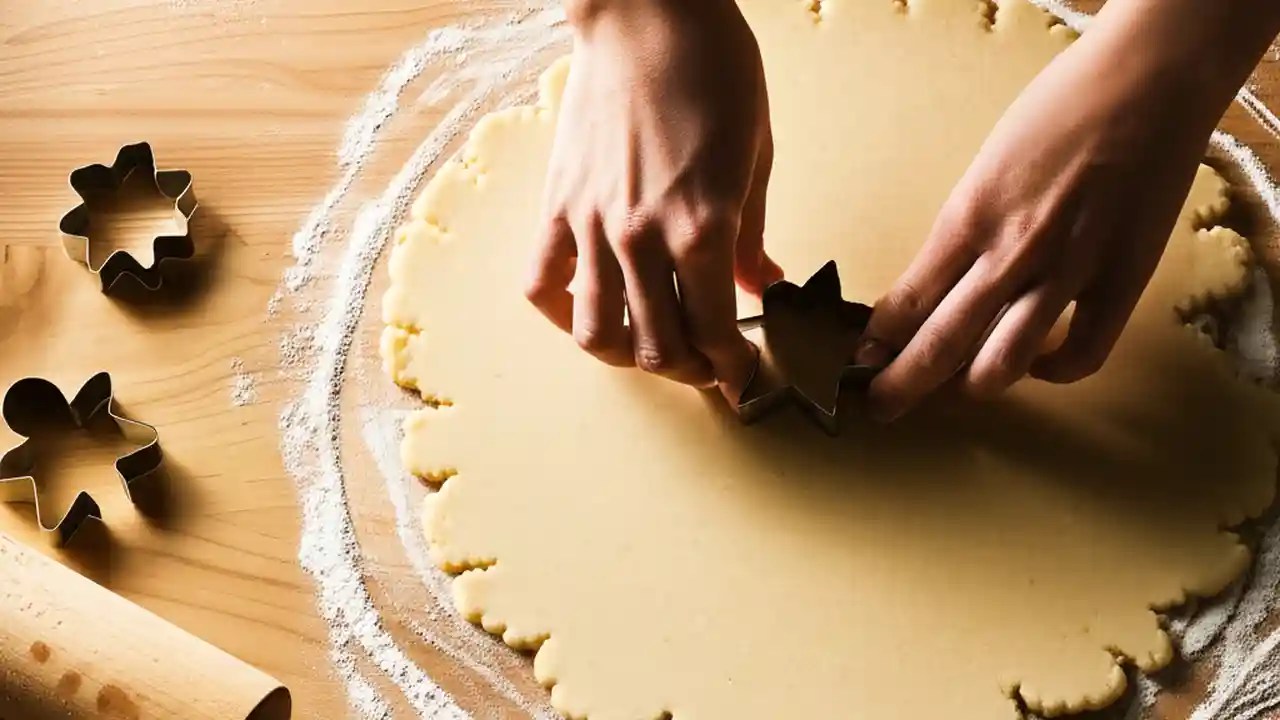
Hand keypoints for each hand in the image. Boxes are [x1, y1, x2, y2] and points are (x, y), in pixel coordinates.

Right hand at [526, 0, 781, 399]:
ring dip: (630, 357)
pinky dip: (564, 314)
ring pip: (597, 334)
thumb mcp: (757, 154)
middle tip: (709, 367)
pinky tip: (591, 313)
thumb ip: (753, 234)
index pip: (715, 333)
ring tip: (653, 349)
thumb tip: (764, 285)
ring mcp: (592, 226)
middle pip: (658, 348)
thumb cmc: (715, 70)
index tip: (744, 382)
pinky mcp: (557, 206)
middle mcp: (641, 239)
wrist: (648, 12)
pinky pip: (542, 284)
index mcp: (702, 229)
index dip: (734, 372)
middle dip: (691, 372)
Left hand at [857, 0, 1279, 422]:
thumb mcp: (985, 166)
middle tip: (879, 406)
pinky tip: (1036, 365)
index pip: (905, 304)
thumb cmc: (1059, 110)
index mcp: (969, 218)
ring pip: (1003, 362)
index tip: (857, 362)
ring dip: (967, 390)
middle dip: (899, 387)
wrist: (1148, 80)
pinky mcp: (1124, 281)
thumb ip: (963, 228)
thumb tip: (934, 280)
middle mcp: (1012, 253)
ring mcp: (1070, 272)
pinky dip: (1053, 372)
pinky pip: (1082, 354)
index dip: (875, 345)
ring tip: (949, 394)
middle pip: (939, 345)